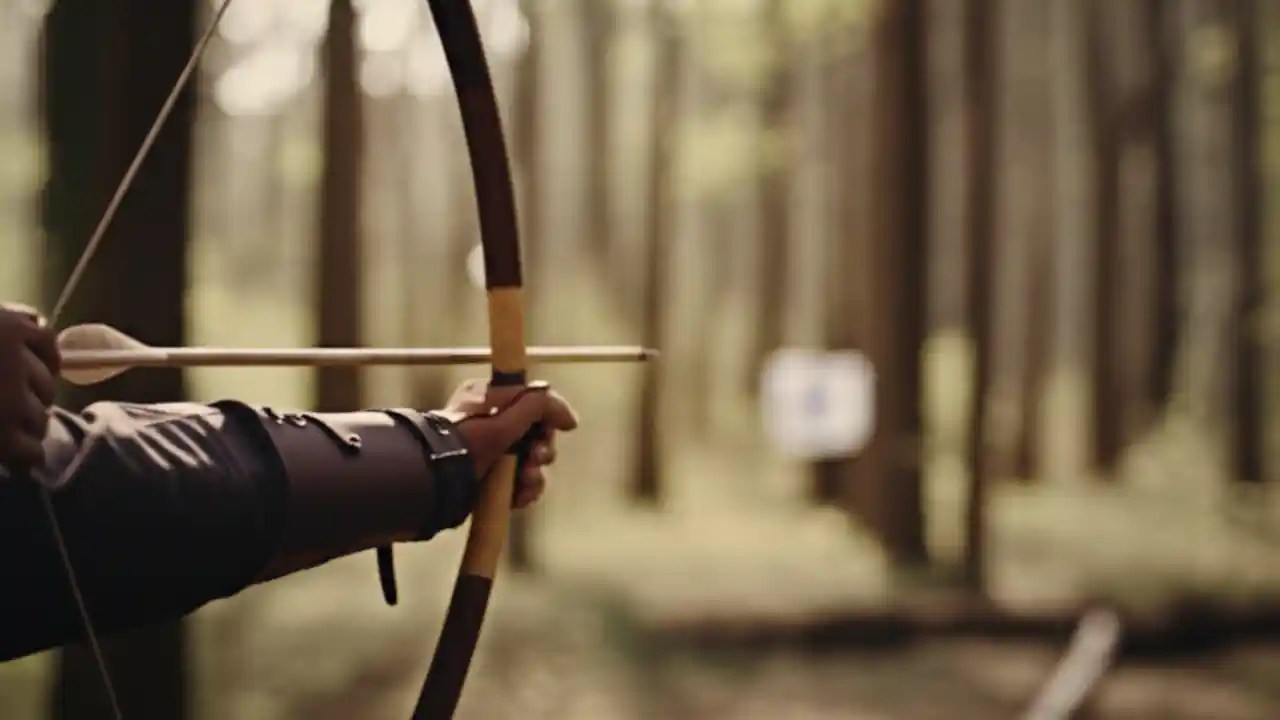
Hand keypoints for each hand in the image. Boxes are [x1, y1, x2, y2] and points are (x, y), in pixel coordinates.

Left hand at [0, 303, 59, 468]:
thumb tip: (7, 456)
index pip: (30, 455)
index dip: (26, 457)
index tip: (23, 460)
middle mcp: (14, 395)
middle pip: (40, 419)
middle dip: (30, 422)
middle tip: (15, 420)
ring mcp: (16, 356)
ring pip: (46, 381)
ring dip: (36, 388)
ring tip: (21, 387)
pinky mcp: (15, 325)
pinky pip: (46, 339)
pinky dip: (46, 351)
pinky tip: (38, 357)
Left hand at [441, 379, 578, 508]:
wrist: (437, 479)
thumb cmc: (471, 439)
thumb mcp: (508, 416)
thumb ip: (541, 406)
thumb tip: (570, 418)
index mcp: (489, 399)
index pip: (532, 403)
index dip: (547, 419)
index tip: (556, 429)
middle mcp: (489, 422)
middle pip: (534, 435)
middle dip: (542, 450)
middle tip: (537, 458)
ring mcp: (489, 453)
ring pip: (528, 462)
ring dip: (534, 474)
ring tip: (526, 481)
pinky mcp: (487, 480)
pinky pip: (517, 483)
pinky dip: (523, 490)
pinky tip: (520, 496)